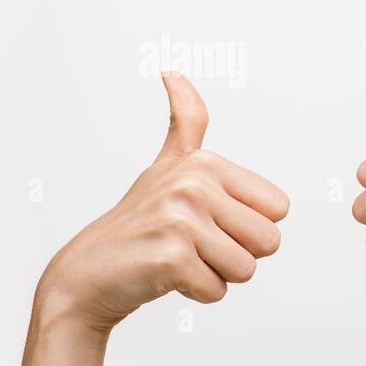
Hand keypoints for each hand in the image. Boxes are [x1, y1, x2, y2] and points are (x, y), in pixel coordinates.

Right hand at [37, 72, 289, 333]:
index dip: (249, 227)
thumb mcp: (167, 165)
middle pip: (269, 241)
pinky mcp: (171, 258)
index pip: (279, 210)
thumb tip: (173, 72)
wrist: (86, 274)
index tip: (210, 222)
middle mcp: (193, 184)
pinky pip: (218, 290)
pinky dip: (197, 293)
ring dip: (216, 274)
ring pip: (246, 269)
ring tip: (180, 259)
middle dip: (237, 254)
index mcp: (206, 162)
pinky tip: (165, 277)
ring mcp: (180, 219)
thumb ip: (185, 122)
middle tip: (194, 245)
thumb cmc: (139, 223)